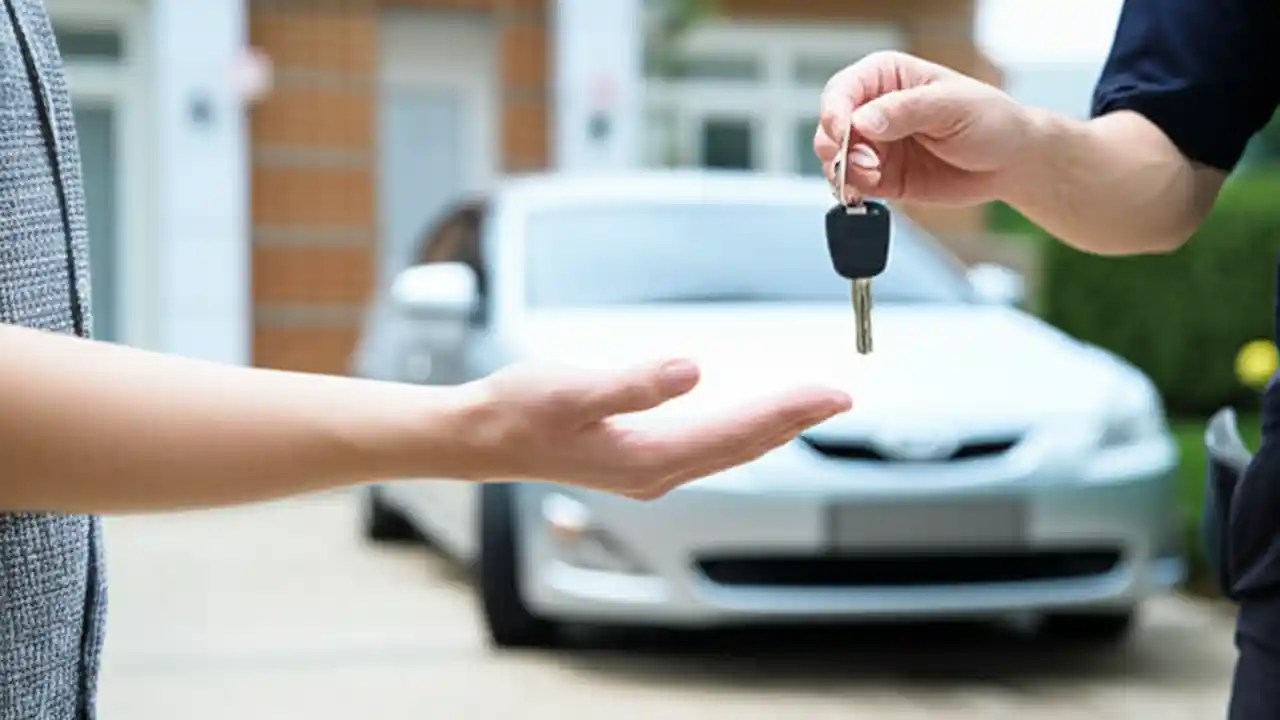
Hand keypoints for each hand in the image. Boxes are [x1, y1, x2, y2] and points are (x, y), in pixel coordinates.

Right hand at [455, 359, 851, 499]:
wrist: (480, 438)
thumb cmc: (519, 410)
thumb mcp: (572, 388)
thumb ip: (633, 382)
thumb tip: (693, 371)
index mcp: (648, 457)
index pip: (737, 432)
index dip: (789, 412)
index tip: (834, 394)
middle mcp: (657, 473)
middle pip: (742, 447)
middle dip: (793, 421)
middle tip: (840, 397)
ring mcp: (648, 472)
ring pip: (727, 451)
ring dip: (771, 429)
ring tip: (810, 408)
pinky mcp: (638, 461)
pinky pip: (707, 448)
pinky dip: (740, 431)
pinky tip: (750, 421)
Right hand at [815, 50, 1033, 205]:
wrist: (1009, 162)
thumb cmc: (989, 120)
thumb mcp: (951, 106)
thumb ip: (906, 110)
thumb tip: (862, 121)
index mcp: (887, 77)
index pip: (843, 89)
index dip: (835, 110)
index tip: (842, 131)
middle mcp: (873, 110)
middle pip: (830, 126)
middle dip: (837, 147)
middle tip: (865, 162)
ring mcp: (875, 145)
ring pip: (834, 158)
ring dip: (845, 171)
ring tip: (875, 176)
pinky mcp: (880, 177)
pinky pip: (851, 184)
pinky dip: (854, 190)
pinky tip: (872, 189)